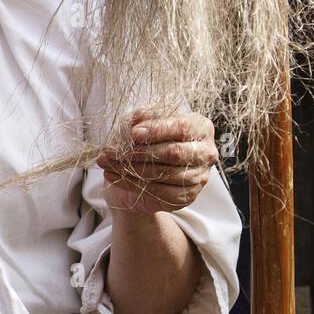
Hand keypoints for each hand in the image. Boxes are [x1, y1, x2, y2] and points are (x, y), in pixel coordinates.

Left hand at [95, 109, 217, 215]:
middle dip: (140, 152)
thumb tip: (138, 117)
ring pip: (165, 173)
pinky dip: (133, 184)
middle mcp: (206, 152)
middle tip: (112, 152)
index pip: (182, 127)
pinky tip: (114, 176)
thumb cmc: (147, 140)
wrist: (144, 171)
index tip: (133, 133)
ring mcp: (199, 176)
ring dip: (131, 169)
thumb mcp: (141, 123)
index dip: (157, 130)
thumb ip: (141, 118)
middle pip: (175, 153)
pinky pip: (159, 191)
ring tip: (108, 163)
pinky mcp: (186, 196)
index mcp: (201, 127)